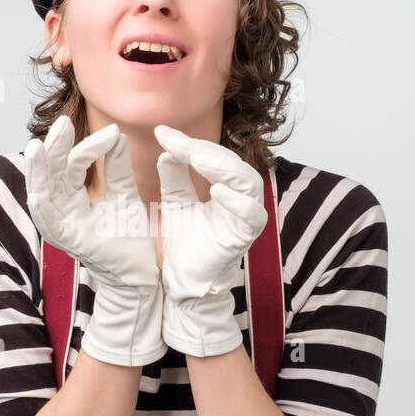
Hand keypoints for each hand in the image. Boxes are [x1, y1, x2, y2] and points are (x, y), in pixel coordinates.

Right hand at [23, 116, 165, 366]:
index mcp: (75, 198)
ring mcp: (64, 228)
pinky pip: (49, 224)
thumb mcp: (124, 194)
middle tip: (62, 123)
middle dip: (54, 148)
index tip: (113, 132)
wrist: (144, 275)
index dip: (87, 147)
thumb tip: (115, 134)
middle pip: (52, 174)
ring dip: (37, 172)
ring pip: (42, 194)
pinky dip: (42, 206)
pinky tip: (39, 190)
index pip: (73, 165)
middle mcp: (64, 210)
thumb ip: (117, 166)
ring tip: (36, 147)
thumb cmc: (130, 238)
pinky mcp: (69, 245)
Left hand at [153, 125, 267, 356]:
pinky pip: (252, 216)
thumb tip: (168, 148)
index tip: (162, 133)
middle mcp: (240, 200)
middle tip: (179, 143)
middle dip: (205, 151)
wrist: (181, 283)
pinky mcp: (245, 238)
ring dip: (222, 168)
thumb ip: (174, 176)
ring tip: (196, 158)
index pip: (214, 158)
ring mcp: (245, 219)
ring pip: (248, 183)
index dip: (190, 144)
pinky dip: (237, 202)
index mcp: (225, 189)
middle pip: (233, 165)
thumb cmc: (183, 244)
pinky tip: (215, 191)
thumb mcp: (174, 202)